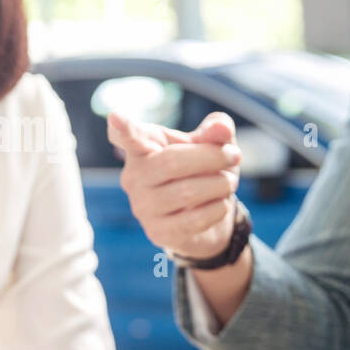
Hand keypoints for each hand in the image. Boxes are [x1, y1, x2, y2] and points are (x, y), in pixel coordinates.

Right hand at [107, 110, 241, 259]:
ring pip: (186, 192)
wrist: (205, 216)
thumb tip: (221, 130)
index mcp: (142, 147)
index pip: (128, 137)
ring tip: (229, 182)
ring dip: (220, 184)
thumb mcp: (212, 144)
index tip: (115, 116)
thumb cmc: (201, 171)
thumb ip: (217, 131)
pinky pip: (194, 219)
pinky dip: (218, 208)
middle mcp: (134, 177)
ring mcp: (142, 207)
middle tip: (234, 156)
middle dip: (212, 157)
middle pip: (172, 162)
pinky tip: (221, 203)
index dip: (123, 128)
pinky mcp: (157, 232)